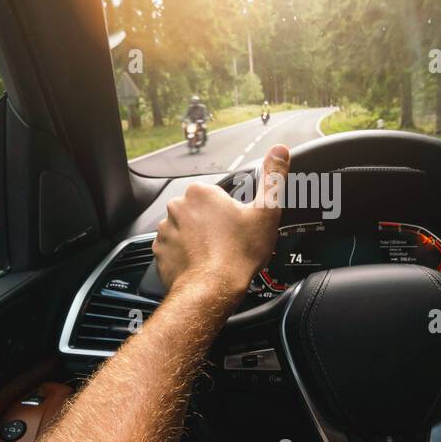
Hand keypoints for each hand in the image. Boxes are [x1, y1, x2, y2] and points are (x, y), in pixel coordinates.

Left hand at [153, 145, 290, 294]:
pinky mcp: (160, 251)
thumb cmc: (238, 255)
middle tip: (230, 242)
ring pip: (188, 229)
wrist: (212, 290)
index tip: (239, 226)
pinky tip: (203, 264)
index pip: (218, 194)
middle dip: (215, 224)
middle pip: (202, 212)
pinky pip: (176, 248)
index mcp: (201, 192)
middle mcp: (178, 207)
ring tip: (217, 255)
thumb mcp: (266, 212)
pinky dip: (187, 254)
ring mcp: (166, 230)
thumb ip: (273, 177)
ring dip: (200, 239)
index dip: (232, 211)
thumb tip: (280, 151)